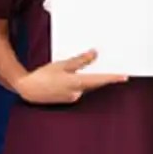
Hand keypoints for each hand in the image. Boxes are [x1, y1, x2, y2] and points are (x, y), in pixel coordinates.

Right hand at [13, 50, 127, 104]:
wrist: (28, 90)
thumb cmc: (42, 76)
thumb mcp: (62, 64)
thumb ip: (80, 60)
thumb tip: (94, 54)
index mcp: (75, 83)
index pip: (99, 80)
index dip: (112, 78)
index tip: (124, 76)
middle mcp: (77, 93)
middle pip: (95, 83)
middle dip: (102, 76)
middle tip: (111, 68)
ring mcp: (73, 97)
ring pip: (87, 86)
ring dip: (90, 78)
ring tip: (89, 68)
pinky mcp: (69, 99)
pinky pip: (80, 89)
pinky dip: (81, 82)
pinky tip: (75, 76)